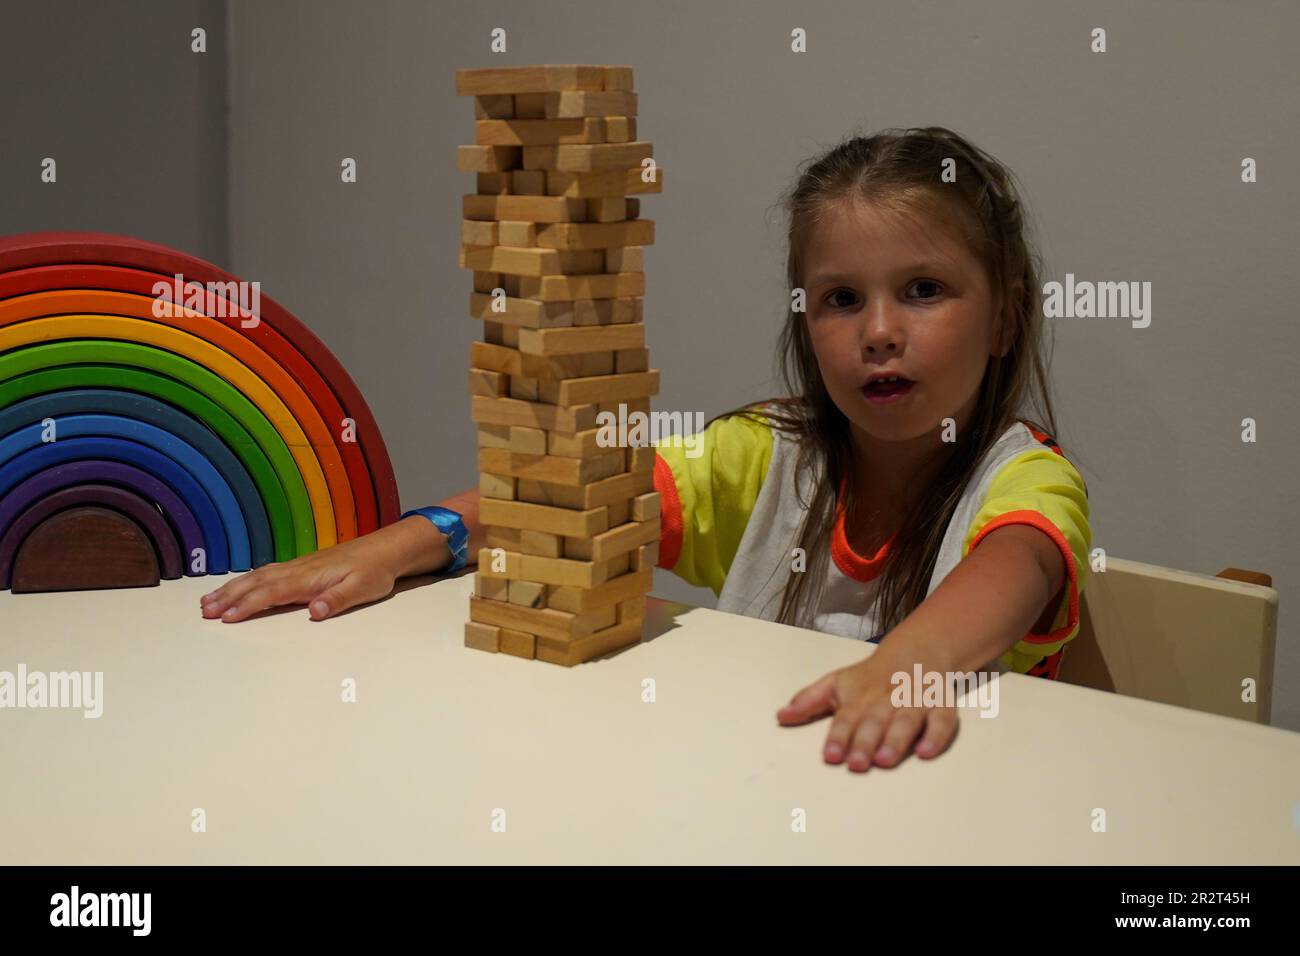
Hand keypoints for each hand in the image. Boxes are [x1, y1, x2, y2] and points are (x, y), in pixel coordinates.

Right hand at [199, 529, 424, 622]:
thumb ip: (337, 600)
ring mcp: (297, 567)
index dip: (248, 606)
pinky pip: (266, 572)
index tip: (227, 618)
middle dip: (229, 597)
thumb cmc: (374, 571)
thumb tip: (313, 612)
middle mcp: (298, 570)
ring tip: (209, 601)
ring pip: (257, 577)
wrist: (384, 550)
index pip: (271, 593)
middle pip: (256, 583)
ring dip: (232, 588)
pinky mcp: (301, 566)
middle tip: (205, 612)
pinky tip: (237, 585)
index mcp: (309, 578)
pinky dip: (247, 580)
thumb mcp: (362, 589)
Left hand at [776, 654, 959, 771]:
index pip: (846, 718)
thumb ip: (809, 701)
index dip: (838, 737)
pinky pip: (942, 721)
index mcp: (859, 697)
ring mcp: (914, 701)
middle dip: (865, 742)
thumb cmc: (870, 676)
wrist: (915, 651)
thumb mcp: (836, 682)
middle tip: (856, 764)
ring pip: (906, 721)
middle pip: (875, 721)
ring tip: (885, 760)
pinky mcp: (939, 705)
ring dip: (896, 741)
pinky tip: (925, 752)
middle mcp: (886, 699)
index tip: (831, 755)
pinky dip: (936, 736)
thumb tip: (780, 717)